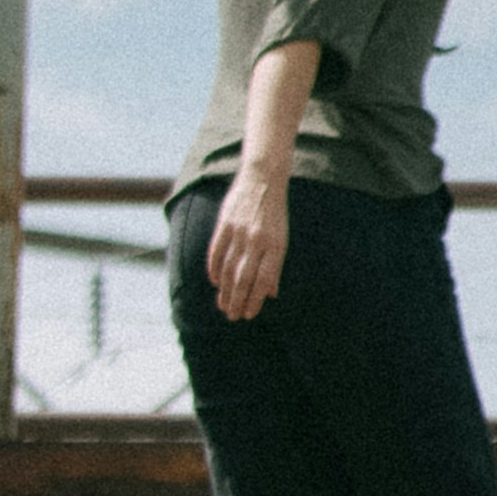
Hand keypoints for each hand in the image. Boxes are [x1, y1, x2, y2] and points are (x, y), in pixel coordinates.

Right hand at [208, 165, 291, 317]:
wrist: (263, 178)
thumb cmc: (274, 213)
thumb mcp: (282, 238)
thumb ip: (275, 266)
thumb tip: (270, 294)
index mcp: (275, 245)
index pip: (263, 280)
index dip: (255, 300)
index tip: (249, 314)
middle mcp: (257, 240)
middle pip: (243, 278)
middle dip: (237, 301)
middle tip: (232, 316)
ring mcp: (239, 231)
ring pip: (228, 269)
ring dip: (224, 290)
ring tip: (223, 305)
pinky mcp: (225, 222)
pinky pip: (216, 252)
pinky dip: (214, 269)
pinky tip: (215, 281)